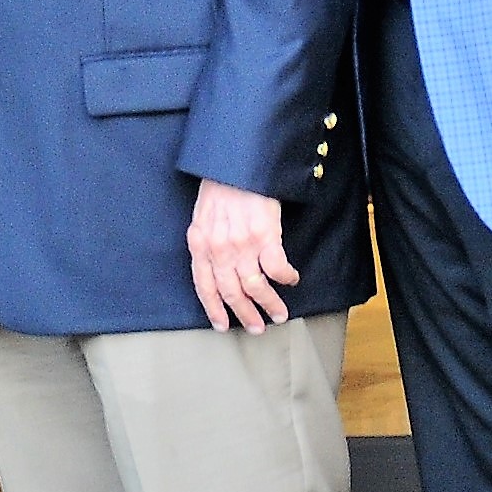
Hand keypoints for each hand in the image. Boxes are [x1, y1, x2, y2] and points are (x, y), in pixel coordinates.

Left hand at [189, 179, 295, 333]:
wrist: (237, 163)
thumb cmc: (221, 184)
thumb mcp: (203, 215)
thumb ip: (207, 240)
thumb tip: (215, 263)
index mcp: (200, 244)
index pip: (205, 286)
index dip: (214, 309)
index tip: (223, 326)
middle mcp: (218, 249)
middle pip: (231, 292)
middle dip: (245, 314)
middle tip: (257, 328)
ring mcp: (241, 244)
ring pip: (256, 287)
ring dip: (269, 304)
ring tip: (280, 314)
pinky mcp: (265, 236)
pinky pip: (277, 269)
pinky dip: (286, 278)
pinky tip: (292, 280)